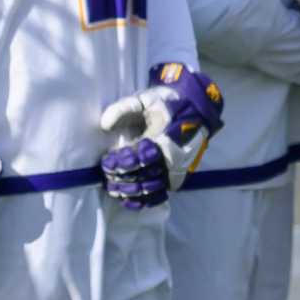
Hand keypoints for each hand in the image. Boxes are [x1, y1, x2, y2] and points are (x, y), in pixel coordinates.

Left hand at [98, 63, 224, 209]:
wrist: (195, 110)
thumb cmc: (167, 104)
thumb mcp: (146, 99)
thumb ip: (124, 108)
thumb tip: (104, 125)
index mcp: (166, 137)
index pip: (141, 157)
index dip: (122, 161)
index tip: (108, 160)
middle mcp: (174, 158)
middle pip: (144, 176)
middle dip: (122, 177)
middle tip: (107, 173)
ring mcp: (177, 170)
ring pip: (150, 189)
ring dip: (129, 191)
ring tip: (113, 187)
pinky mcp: (177, 178)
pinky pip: (160, 195)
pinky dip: (143, 201)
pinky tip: (127, 200)